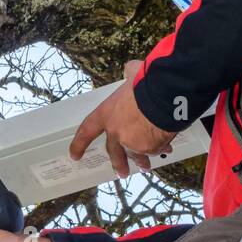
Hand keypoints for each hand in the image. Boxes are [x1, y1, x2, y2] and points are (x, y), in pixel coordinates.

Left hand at [68, 61, 176, 178]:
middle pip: (113, 152)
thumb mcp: (133, 74)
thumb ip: (129, 74)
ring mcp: (133, 142)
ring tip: (145, 167)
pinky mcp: (150, 147)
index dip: (79, 144)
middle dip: (118, 163)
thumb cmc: (146, 84)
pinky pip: (155, 149)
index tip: (75, 155)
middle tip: (120, 172)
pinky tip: (167, 147)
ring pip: (136, 155)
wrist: (163, 97)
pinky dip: (160, 148)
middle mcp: (117, 132)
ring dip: (141, 162)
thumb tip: (131, 69)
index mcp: (107, 114)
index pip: (86, 131)